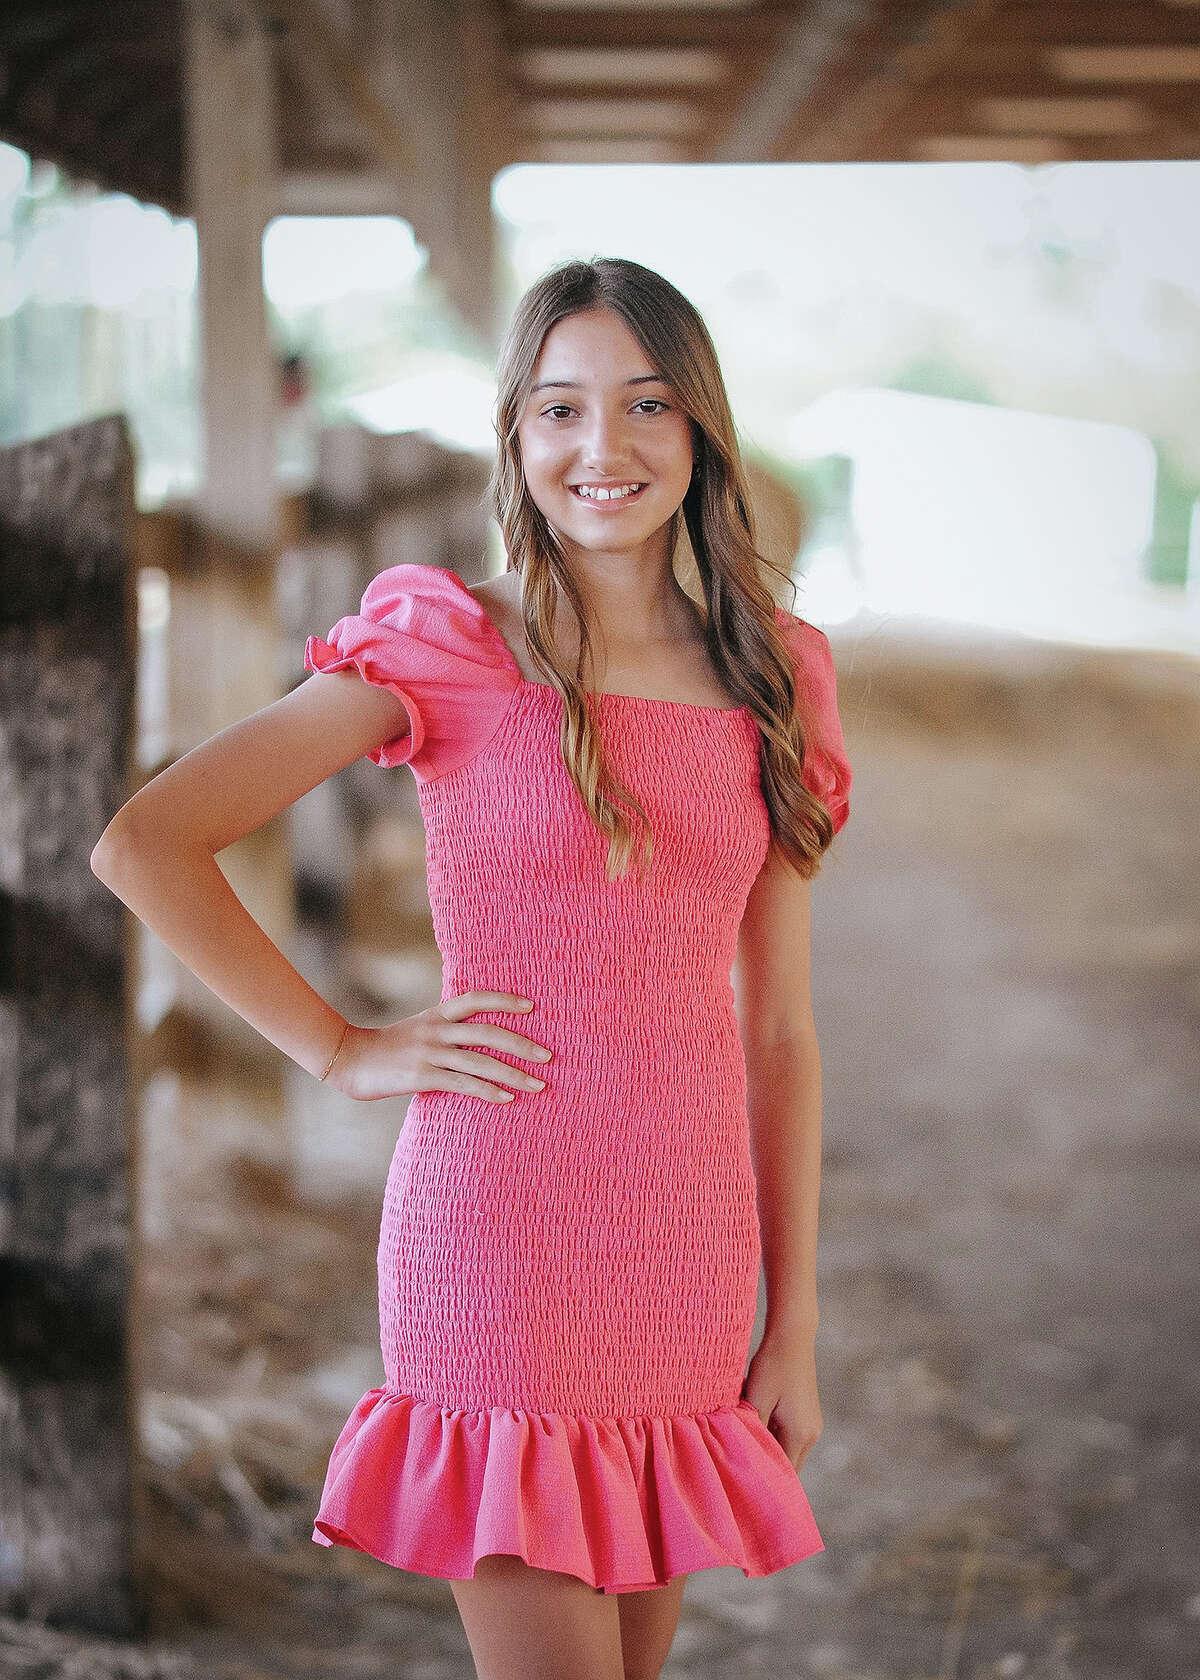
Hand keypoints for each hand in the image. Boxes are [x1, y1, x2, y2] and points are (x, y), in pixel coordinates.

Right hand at [328, 991, 552, 1103]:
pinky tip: (507, 1099)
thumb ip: (446, 1030)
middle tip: (549, 1056)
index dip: (505, 1000)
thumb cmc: (388, 1048)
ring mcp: (429, 1052)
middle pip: (488, 1032)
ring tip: (539, 1085)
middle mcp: (436, 1029)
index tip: (532, 1006)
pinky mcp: (422, 1077)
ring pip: (480, 1061)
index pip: (477, 999)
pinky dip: (487, 1091)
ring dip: (513, 1074)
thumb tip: (480, 1039)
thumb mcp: (419, 1029)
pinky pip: (462, 1084)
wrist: (349, 1059)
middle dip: (522, 1044)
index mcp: (437, 1014)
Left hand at [741, 1329, 821, 1471]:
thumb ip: (751, 1431)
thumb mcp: (756, 1400)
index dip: (764, 1479)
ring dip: (769, 1446)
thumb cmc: (772, 1367)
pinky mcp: (808, 1413)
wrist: (792, 1336)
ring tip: (747, 1435)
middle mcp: (812, 1434)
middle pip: (787, 1464)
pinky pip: (790, 1434)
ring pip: (787, 1449)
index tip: (743, 1481)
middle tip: (740, 1463)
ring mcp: (812, 1423)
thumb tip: (745, 1454)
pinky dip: (774, 1433)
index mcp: (800, 1435)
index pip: (783, 1473)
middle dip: (765, 1463)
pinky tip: (757, 1418)